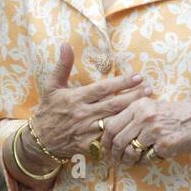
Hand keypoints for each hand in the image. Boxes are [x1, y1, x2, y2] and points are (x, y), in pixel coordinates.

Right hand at [32, 43, 150, 157]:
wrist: (40, 140)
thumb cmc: (49, 111)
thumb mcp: (52, 87)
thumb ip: (62, 66)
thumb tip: (66, 45)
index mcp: (76, 98)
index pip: (103, 89)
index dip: (122, 83)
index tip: (138, 77)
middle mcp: (83, 114)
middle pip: (114, 104)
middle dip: (133, 97)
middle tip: (150, 90)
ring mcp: (87, 130)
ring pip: (114, 121)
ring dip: (131, 114)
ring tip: (148, 106)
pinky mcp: (89, 145)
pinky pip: (109, 140)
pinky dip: (122, 134)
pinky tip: (136, 129)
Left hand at [101, 95, 190, 164]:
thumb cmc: (177, 116)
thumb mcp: (154, 108)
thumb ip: (134, 117)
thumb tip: (112, 133)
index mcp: (139, 106)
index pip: (112, 124)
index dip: (105, 140)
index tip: (106, 148)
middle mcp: (144, 116)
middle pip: (117, 139)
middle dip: (114, 153)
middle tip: (115, 160)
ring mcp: (154, 130)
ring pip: (129, 150)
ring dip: (127, 160)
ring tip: (130, 162)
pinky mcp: (164, 144)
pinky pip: (146, 158)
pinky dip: (143, 162)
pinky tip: (147, 160)